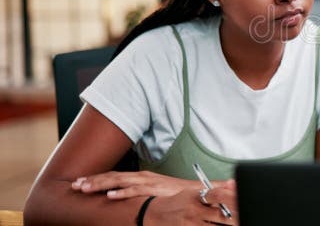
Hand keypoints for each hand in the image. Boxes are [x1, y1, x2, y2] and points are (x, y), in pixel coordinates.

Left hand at [71, 170, 197, 198]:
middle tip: (74, 185)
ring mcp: (147, 181)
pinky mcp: (154, 189)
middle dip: (92, 180)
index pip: (113, 176)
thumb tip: (120, 196)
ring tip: (85, 189)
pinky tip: (109, 196)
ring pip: (119, 182)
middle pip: (112, 177)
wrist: (193, 191)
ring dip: (100, 185)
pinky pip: (135, 191)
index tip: (79, 182)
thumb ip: (137, 191)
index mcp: (138, 176)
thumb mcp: (151, 190)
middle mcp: (140, 176)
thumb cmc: (172, 193)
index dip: (96, 179)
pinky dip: (121, 193)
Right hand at [146, 186, 237, 225]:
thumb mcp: (193, 191)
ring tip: (237, 222)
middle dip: (236, 218)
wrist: (154, 214)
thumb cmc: (178, 202)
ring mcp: (192, 225)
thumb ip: (213, 189)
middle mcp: (195, 212)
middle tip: (245, 217)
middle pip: (223, 216)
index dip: (234, 199)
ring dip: (227, 225)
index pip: (220, 196)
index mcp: (197, 197)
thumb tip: (232, 183)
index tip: (244, 203)